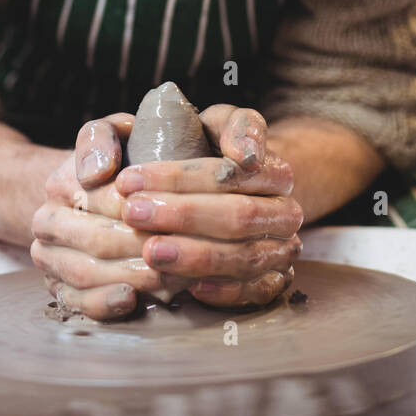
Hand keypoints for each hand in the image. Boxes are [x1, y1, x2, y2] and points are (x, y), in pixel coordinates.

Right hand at [31, 112, 172, 320]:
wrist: (84, 195)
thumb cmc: (113, 161)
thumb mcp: (110, 133)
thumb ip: (102, 138)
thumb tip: (98, 171)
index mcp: (61, 183)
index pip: (105, 200)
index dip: (144, 209)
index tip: (180, 214)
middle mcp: (47, 222)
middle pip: (97, 240)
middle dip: (143, 248)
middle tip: (185, 254)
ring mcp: (49, 258)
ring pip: (86, 275)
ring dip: (131, 278)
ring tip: (172, 279)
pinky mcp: (58, 288)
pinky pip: (77, 302)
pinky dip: (105, 304)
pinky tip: (133, 301)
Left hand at [114, 103, 303, 309]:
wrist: (236, 190)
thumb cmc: (217, 152)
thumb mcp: (223, 123)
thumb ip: (237, 125)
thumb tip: (245, 154)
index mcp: (276, 171)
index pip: (231, 175)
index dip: (180, 177)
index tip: (130, 178)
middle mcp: (285, 212)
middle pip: (240, 216)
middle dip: (183, 215)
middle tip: (133, 213)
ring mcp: (282, 250)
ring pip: (246, 257)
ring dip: (195, 256)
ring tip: (150, 251)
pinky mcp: (272, 281)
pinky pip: (256, 293)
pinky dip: (224, 292)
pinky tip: (189, 288)